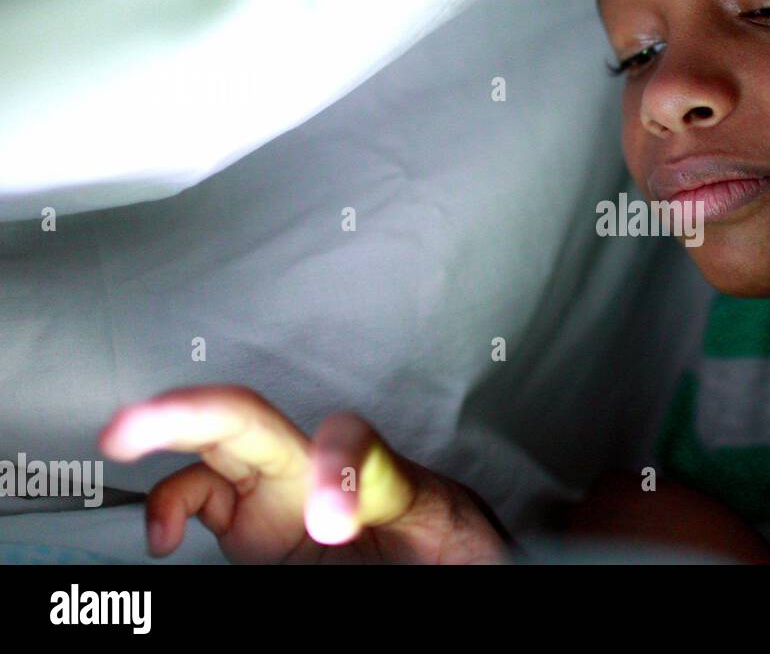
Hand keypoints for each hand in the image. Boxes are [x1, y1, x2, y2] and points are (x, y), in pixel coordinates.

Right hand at [99, 385, 508, 563]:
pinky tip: (163, 538)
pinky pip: (196, 496)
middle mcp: (316, 471)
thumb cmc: (448, 543)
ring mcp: (276, 493)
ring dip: (166, 430)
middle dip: (193, 410)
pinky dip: (166, 507)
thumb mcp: (444, 523)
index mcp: (372, 472)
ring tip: (123, 436)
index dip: (338, 470)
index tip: (334, 521)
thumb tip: (337, 502)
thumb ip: (397, 497)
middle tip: (137, 424)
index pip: (352, 444)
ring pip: (212, 444)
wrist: (436, 557)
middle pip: (250, 420)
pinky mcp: (249, 522)